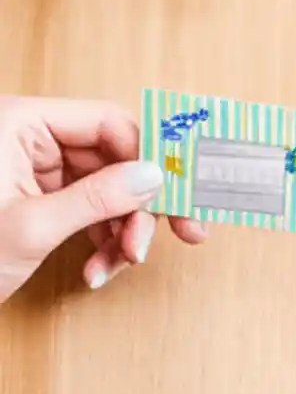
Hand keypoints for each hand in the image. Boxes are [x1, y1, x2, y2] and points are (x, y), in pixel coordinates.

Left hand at [0, 96, 207, 301]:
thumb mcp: (32, 227)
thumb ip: (97, 198)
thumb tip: (153, 176)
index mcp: (18, 124)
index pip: (107, 124)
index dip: (149, 157)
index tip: (179, 191)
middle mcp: (27, 139)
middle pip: (114, 158)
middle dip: (140, 205)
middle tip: (180, 234)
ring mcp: (31, 169)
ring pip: (107, 189)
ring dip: (123, 231)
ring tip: (121, 264)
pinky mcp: (35, 198)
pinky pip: (89, 210)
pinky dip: (102, 241)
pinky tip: (97, 269)